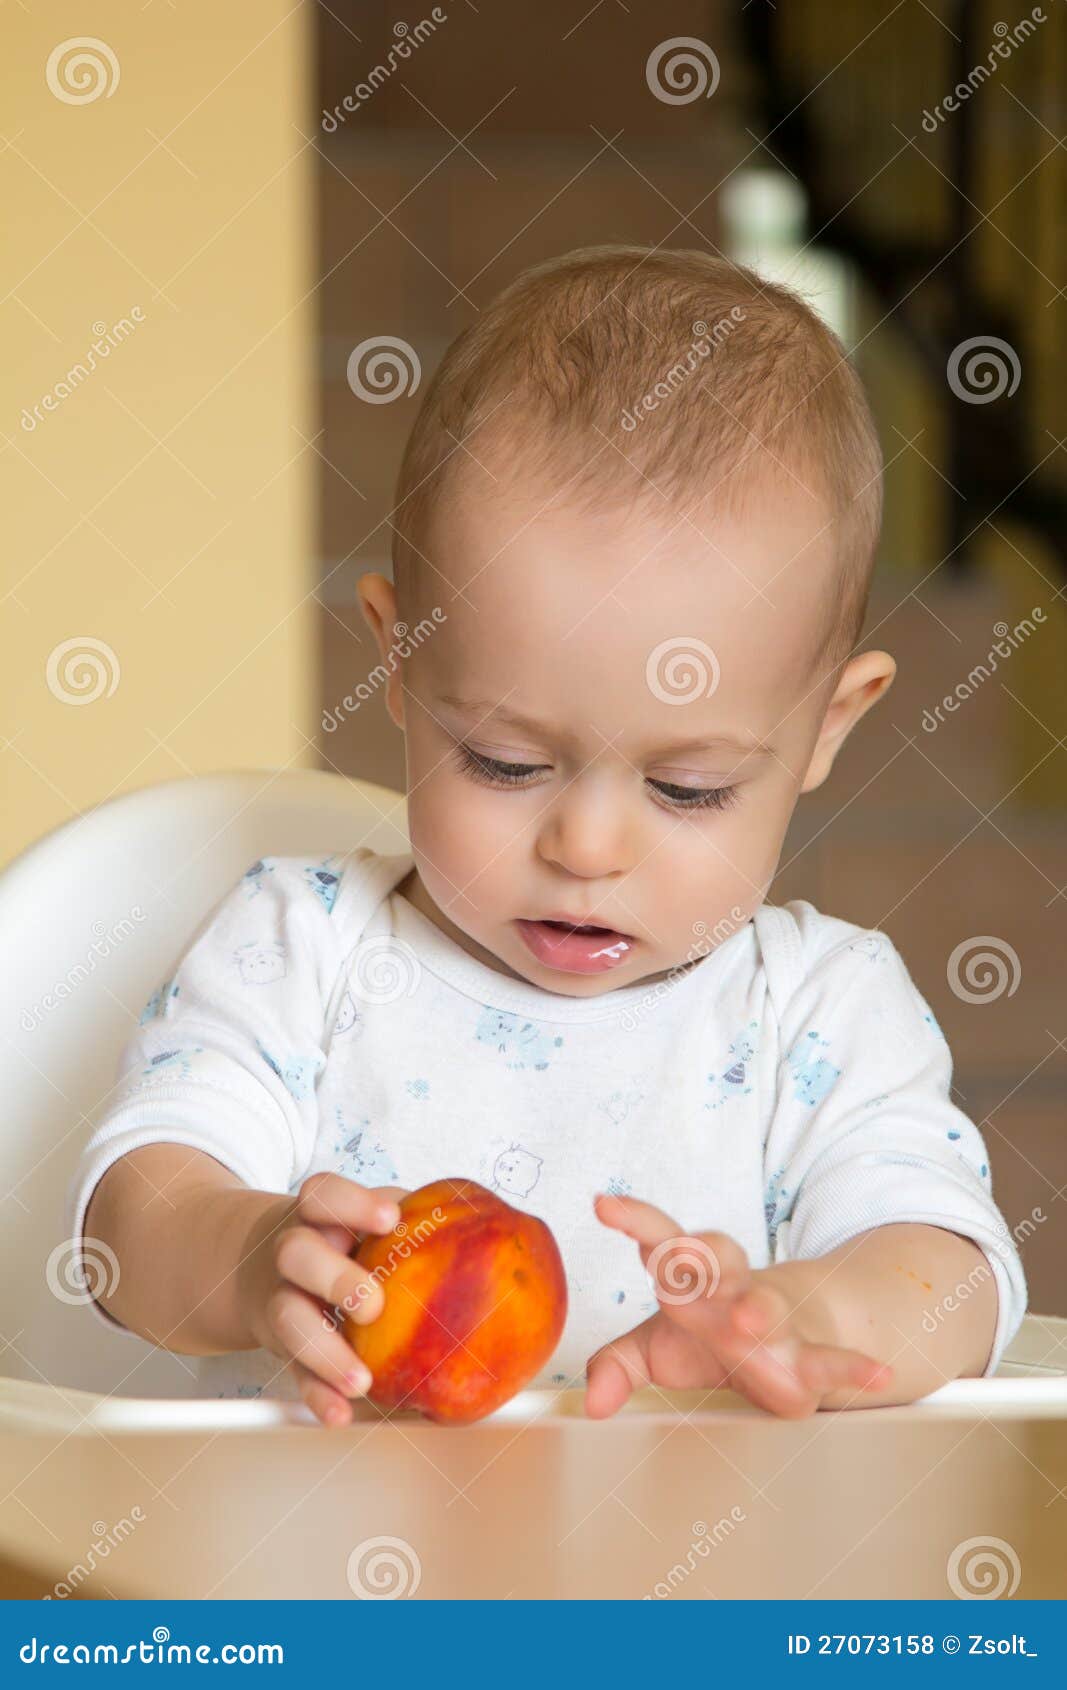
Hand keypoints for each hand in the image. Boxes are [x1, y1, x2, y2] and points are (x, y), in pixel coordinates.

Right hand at [237, 1171, 407, 1426]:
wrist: (257, 1266)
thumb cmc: (339, 1240)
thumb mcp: (364, 1217)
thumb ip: (412, 1219)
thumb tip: (490, 1225)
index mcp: (318, 1214)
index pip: (322, 1193)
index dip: (352, 1203)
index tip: (390, 1219)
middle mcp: (292, 1253)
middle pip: (296, 1253)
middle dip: (334, 1278)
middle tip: (373, 1305)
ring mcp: (282, 1298)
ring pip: (287, 1318)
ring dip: (323, 1351)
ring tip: (360, 1379)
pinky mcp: (282, 1346)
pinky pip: (293, 1371)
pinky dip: (316, 1394)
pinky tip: (340, 1412)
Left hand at [585, 1193, 891, 1418]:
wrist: (791, 1330)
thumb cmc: (714, 1332)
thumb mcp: (660, 1348)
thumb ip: (619, 1365)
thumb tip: (590, 1404)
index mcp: (694, 1278)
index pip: (662, 1240)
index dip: (636, 1221)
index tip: (605, 1204)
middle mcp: (735, 1288)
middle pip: (718, 1258)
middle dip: (700, 1252)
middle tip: (679, 1251)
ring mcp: (777, 1319)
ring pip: (769, 1303)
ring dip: (759, 1307)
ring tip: (747, 1315)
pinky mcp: (812, 1357)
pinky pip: (836, 1361)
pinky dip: (857, 1369)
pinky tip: (878, 1375)